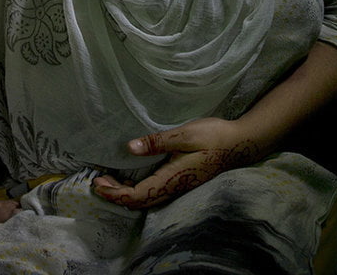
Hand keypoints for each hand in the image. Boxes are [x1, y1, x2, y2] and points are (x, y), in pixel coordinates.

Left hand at [90, 117, 265, 209]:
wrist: (238, 143)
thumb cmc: (212, 136)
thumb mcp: (184, 134)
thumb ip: (157, 142)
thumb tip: (130, 148)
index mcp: (171, 178)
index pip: (137, 195)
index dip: (115, 193)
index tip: (98, 183)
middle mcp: (173, 187)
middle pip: (139, 202)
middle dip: (115, 196)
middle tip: (98, 183)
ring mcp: (178, 186)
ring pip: (146, 199)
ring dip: (125, 193)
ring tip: (109, 181)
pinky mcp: (181, 181)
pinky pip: (154, 192)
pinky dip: (137, 189)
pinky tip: (132, 176)